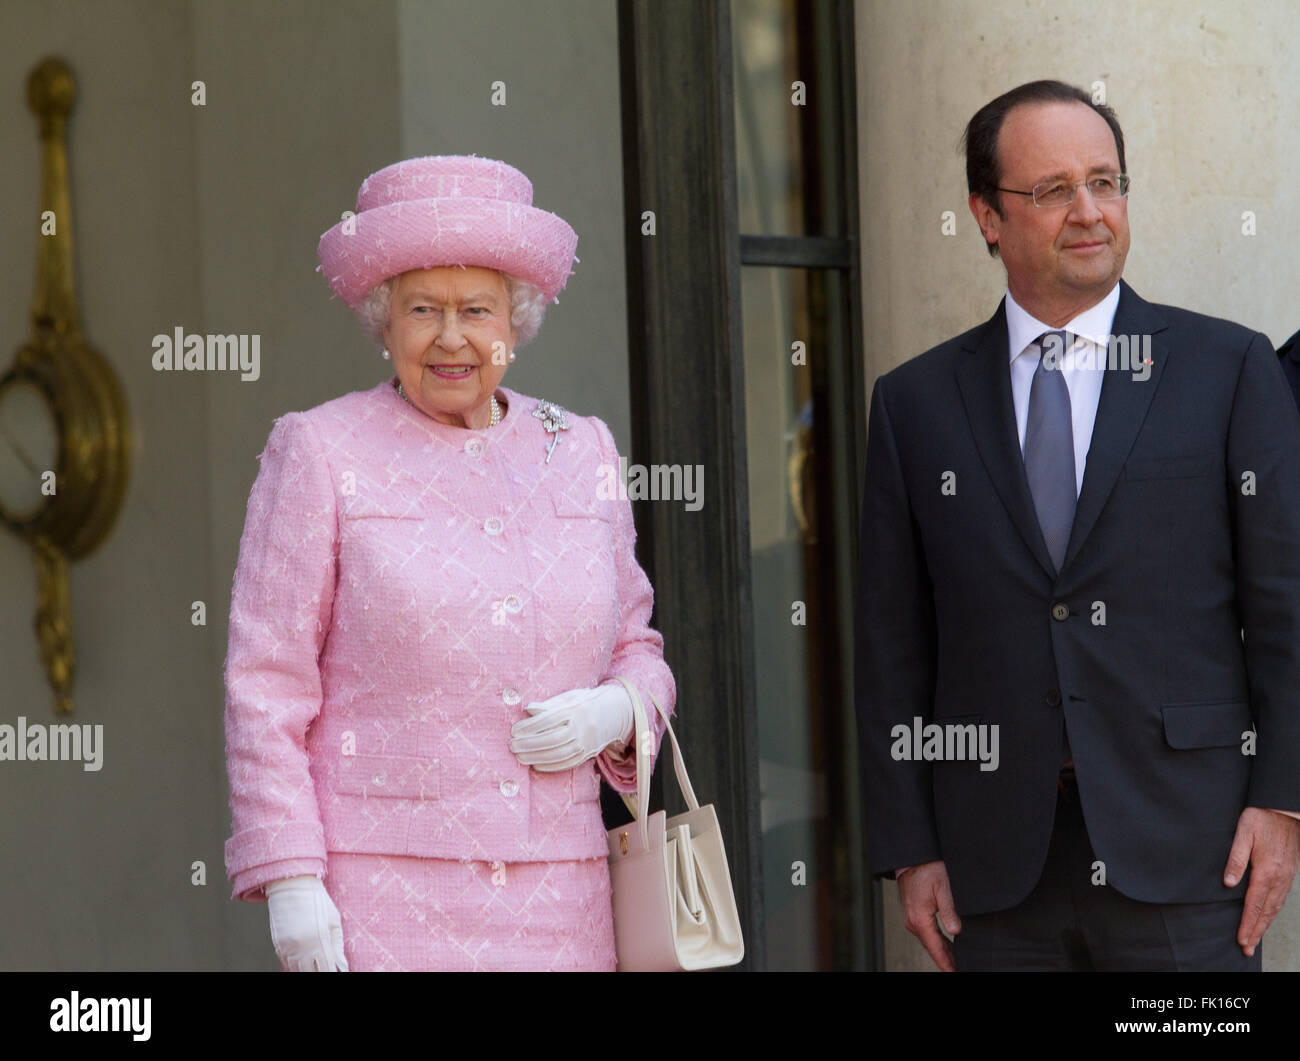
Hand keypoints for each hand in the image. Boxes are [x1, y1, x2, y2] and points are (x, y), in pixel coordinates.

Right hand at [265, 875, 348, 971]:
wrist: (293, 885)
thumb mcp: (333, 921)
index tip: (335, 970)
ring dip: (307, 969)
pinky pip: (286, 962)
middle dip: (318, 970)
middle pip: (310, 973)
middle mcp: (301, 946)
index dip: (330, 972)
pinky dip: (295, 964)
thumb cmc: (318, 901)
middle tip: (325, 965)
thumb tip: (342, 966)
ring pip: (297, 970)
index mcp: (319, 940)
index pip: (326, 969)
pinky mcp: (278, 945)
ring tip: (315, 963)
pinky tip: (303, 959)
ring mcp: (287, 947)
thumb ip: (337, 946)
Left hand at [509, 684, 634, 771]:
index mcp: (575, 709)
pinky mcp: (588, 753)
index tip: (514, 730)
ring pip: (559, 753)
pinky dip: (550, 766)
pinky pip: (567, 763)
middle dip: (529, 744)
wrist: (614, 712)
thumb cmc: (585, 702)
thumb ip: (549, 705)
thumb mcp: (569, 697)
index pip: (548, 719)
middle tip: (512, 745)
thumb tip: (528, 709)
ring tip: (519, 757)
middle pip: (552, 738)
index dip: (529, 726)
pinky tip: (536, 765)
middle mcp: (582, 726)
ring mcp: (586, 742)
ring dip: (536, 757)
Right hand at [897, 860, 961, 971]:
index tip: (955, 972)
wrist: (911, 856)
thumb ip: (950, 911)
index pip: (936, 948)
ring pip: (929, 941)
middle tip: (959, 967)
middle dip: (946, 960)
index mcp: (920, 919)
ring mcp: (911, 918)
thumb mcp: (944, 888)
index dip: (947, 963)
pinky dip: (936, 941)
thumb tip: (956, 931)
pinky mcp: (913, 913)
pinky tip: (945, 944)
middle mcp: (913, 922)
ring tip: (956, 960)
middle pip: (932, 948)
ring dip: (942, 951)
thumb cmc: (927, 868)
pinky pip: (925, 933)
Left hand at [1223, 807, 1299, 957]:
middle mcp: (1278, 879)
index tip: (1241, 940)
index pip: (1254, 905)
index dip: (1247, 924)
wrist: (1284, 810)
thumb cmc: (1261, 818)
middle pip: (1266, 912)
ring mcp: (1286, 877)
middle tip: (1247, 948)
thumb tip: (1228, 883)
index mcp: (1266, 871)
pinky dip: (1273, 912)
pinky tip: (1268, 917)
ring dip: (1265, 925)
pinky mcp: (1289, 873)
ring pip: (1275, 908)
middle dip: (1256, 931)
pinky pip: (1281, 899)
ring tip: (1256, 939)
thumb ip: (1235, 858)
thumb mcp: (1243, 833)